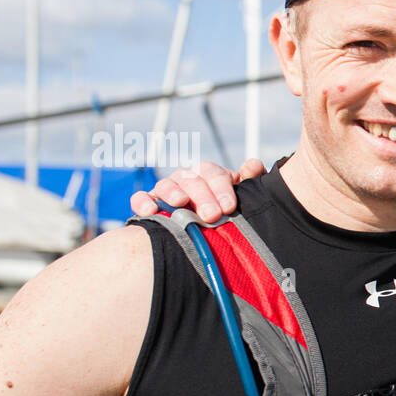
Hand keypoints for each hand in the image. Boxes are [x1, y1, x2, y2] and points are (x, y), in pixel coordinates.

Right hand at [129, 158, 265, 220]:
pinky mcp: (149, 203)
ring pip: (166, 184)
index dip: (222, 188)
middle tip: (212, 215)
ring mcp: (167, 190)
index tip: (229, 207)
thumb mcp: (240, 196)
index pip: (214, 174)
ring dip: (172, 192)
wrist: (204, 229)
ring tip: (179, 203)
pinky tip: (150, 211)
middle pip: (192, 180)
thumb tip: (254, 166)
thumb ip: (249, 181)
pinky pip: (141, 198)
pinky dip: (143, 202)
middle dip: (202, 197)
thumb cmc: (224, 210)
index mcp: (209, 175)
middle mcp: (187, 179)